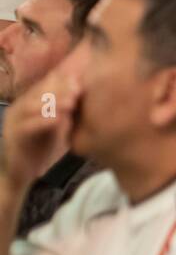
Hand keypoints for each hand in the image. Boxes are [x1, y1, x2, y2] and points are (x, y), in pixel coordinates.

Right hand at [2, 62, 81, 194]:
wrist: (21, 173)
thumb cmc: (42, 148)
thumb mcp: (57, 126)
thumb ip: (66, 111)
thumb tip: (83, 96)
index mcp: (29, 103)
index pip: (44, 86)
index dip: (62, 81)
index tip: (81, 81)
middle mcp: (19, 108)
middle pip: (38, 92)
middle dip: (59, 88)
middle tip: (78, 88)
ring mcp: (13, 121)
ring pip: (31, 106)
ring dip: (53, 103)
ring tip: (72, 102)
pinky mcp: (12, 136)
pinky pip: (26, 126)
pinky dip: (43, 121)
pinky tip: (60, 119)